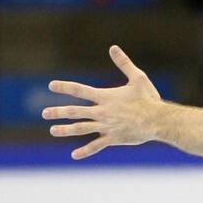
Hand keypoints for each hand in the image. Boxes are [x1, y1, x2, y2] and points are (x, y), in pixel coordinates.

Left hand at [42, 44, 161, 158]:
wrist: (158, 120)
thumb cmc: (149, 99)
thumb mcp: (138, 78)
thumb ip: (124, 63)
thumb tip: (113, 48)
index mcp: (105, 97)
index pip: (79, 90)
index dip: (64, 87)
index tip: (51, 86)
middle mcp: (102, 112)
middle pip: (75, 111)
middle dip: (58, 111)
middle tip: (44, 113)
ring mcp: (106, 126)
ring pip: (81, 128)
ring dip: (65, 130)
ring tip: (52, 130)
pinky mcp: (113, 138)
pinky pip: (96, 145)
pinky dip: (85, 150)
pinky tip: (74, 155)